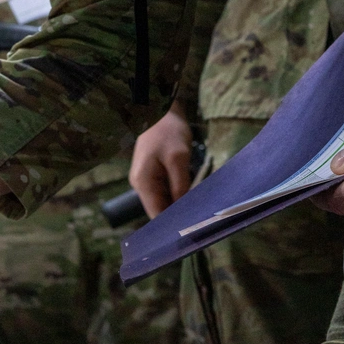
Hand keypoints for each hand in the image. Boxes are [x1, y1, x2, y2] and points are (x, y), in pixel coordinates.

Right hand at [130, 102, 192, 217]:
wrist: (161, 108)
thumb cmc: (167, 131)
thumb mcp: (178, 159)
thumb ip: (180, 186)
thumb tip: (185, 210)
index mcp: (142, 183)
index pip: (156, 215)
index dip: (171, 227)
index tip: (192, 235)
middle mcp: (141, 185)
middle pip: (160, 209)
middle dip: (178, 217)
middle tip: (201, 225)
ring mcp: (147, 179)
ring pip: (165, 200)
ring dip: (180, 206)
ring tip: (200, 214)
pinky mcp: (155, 173)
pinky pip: (167, 190)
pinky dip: (179, 195)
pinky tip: (193, 198)